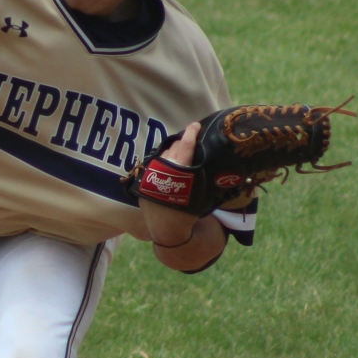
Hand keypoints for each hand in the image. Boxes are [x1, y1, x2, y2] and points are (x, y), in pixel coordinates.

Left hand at [138, 121, 203, 248]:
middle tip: (192, 139)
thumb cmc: (188, 214)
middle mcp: (163, 171)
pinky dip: (164, 161)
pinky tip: (171, 163)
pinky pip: (155, 164)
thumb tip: (213, 159)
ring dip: (174, 151)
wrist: (168, 232)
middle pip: (174, 148)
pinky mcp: (145, 180)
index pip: (186, 146)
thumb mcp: (200, 195)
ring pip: (164, 155)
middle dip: (183, 142)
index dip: (191, 133)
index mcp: (179, 173)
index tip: (195, 125)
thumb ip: (201, 176)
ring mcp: (152, 175)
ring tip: (183, 152)